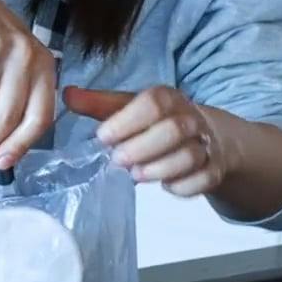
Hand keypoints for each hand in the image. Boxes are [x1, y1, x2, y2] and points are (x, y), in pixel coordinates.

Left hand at [63, 86, 232, 196]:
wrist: (205, 137)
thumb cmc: (156, 122)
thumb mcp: (130, 108)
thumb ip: (100, 104)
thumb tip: (67, 95)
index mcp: (169, 98)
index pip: (153, 103)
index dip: (127, 121)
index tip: (102, 137)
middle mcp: (191, 119)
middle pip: (173, 130)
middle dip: (142, 148)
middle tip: (118, 160)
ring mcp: (206, 145)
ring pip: (189, 157)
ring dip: (160, 169)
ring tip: (136, 175)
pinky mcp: (213, 170)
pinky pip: (202, 180)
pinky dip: (182, 186)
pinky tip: (165, 185)